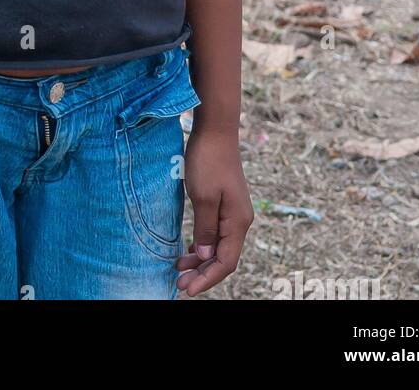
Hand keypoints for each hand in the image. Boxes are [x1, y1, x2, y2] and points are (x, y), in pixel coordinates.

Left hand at [176, 127, 253, 295]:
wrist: (215, 130)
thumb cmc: (208, 161)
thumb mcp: (202, 197)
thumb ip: (205, 228)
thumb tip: (205, 256)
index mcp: (238, 222)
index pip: (225, 262)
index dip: (207, 278)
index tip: (186, 289)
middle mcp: (240, 220)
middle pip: (223, 257)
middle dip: (202, 273)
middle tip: (178, 282)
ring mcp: (233, 212)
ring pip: (218, 246)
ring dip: (200, 259)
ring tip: (179, 267)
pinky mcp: (225, 203)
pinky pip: (216, 232)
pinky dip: (202, 244)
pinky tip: (189, 248)